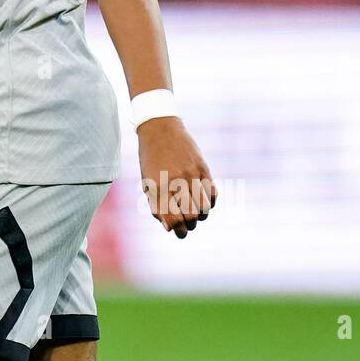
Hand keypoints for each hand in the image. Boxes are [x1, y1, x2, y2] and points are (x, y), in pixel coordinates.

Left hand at [136, 117, 214, 238]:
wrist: (160, 129)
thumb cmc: (150, 159)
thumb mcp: (147, 182)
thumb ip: (156, 205)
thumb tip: (169, 227)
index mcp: (159, 188)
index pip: (174, 221)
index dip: (178, 231)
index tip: (179, 231)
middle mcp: (176, 182)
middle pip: (191, 217)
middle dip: (190, 225)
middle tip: (188, 224)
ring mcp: (191, 175)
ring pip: (204, 208)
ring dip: (201, 215)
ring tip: (196, 213)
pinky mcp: (203, 168)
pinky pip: (212, 193)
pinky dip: (210, 202)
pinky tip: (203, 200)